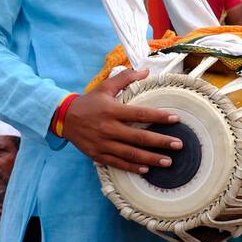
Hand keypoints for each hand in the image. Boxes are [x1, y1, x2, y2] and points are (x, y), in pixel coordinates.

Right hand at [61, 68, 182, 173]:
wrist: (63, 118)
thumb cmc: (88, 102)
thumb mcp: (105, 87)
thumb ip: (125, 78)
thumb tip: (146, 71)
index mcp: (112, 110)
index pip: (140, 114)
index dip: (159, 117)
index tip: (176, 119)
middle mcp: (108, 128)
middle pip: (138, 137)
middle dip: (160, 142)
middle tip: (179, 145)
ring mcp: (103, 143)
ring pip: (130, 154)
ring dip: (150, 159)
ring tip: (168, 162)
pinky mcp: (97, 155)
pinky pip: (117, 163)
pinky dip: (132, 168)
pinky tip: (146, 170)